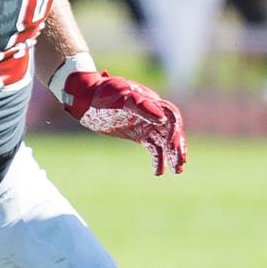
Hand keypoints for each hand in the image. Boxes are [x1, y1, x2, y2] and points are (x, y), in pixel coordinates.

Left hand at [58, 70, 186, 174]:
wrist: (86, 99)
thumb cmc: (103, 95)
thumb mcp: (121, 98)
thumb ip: (142, 106)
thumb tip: (162, 118)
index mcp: (151, 103)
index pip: (171, 117)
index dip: (174, 132)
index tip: (172, 147)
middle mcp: (152, 113)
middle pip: (171, 131)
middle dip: (177, 147)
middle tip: (180, 163)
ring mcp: (146, 124)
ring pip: (164, 141)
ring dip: (172, 154)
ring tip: (177, 170)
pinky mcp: (139, 134)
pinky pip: (153, 147)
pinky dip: (158, 159)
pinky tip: (159, 172)